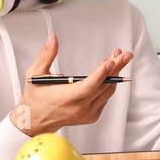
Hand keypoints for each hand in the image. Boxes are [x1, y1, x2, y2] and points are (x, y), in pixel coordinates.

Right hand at [12, 34, 132, 135]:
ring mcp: (88, 113)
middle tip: (125, 54)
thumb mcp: (34, 74)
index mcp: (65, 99)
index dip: (100, 74)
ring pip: (108, 91)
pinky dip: (109, 84)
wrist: (35, 121)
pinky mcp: (92, 116)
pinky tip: (108, 70)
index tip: (110, 62)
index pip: (87, 87)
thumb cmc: (35, 97)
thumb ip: (46, 55)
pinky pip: (106, 97)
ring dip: (114, 73)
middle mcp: (79, 108)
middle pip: (103, 86)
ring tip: (116, 57)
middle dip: (116, 67)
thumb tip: (53, 38)